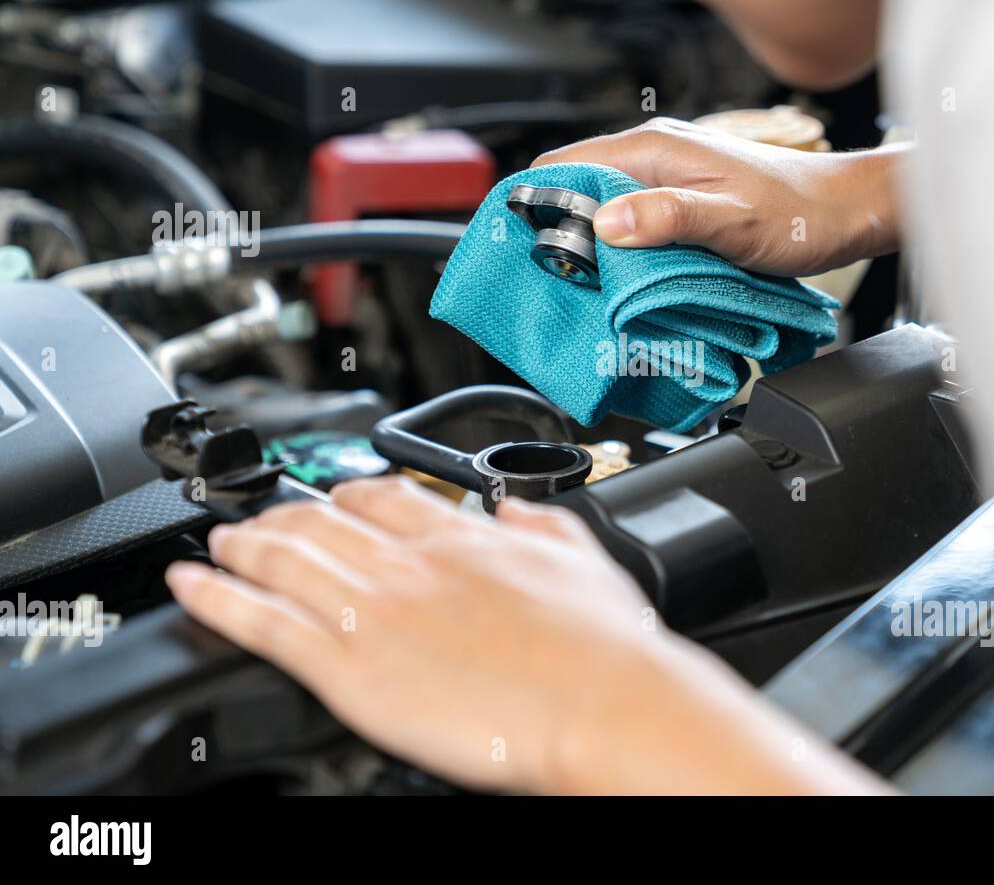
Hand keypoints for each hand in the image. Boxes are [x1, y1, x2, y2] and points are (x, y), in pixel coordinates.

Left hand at [166, 477, 882, 794]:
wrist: (601, 702)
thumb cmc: (602, 646)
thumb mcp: (583, 560)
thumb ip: (540, 525)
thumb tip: (515, 506)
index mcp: (463, 538)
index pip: (385, 496)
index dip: (347, 491)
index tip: (332, 493)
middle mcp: (410, 563)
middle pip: (322, 522)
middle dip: (282, 515)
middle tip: (255, 516)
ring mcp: (375, 610)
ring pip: (285, 563)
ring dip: (242, 548)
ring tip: (216, 544)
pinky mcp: (350, 666)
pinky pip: (266, 623)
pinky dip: (219, 600)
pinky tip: (192, 589)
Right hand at [533, 116, 904, 276]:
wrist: (846, 212)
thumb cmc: (799, 214)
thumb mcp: (731, 222)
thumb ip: (668, 218)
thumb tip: (606, 223)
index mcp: (652, 149)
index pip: (562, 165)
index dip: (536, 205)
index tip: (527, 250)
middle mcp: (654, 156)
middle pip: (576, 189)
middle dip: (560, 234)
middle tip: (557, 281)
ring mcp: (667, 177)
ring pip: (603, 208)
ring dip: (592, 246)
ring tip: (587, 287)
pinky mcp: (681, 201)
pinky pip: (633, 221)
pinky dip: (621, 249)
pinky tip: (625, 279)